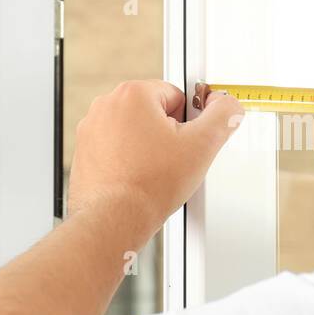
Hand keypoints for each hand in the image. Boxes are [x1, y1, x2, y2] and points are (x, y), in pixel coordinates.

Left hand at [68, 80, 243, 238]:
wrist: (114, 219)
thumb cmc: (149, 186)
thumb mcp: (203, 145)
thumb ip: (223, 116)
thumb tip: (228, 105)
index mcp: (133, 94)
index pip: (177, 95)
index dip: (188, 123)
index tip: (185, 143)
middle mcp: (107, 106)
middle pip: (154, 112)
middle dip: (167, 134)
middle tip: (171, 161)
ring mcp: (92, 129)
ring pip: (135, 130)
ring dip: (148, 148)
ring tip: (154, 172)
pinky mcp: (85, 151)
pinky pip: (117, 147)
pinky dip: (128, 160)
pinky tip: (138, 178)